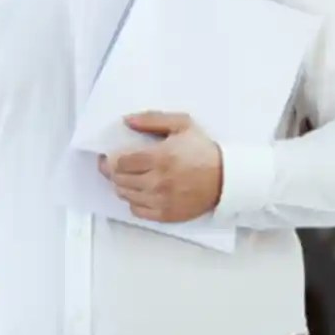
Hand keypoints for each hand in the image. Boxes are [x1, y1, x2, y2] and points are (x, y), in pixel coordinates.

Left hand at [98, 111, 222, 222]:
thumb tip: (127, 120)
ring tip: (126, 178)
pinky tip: (139, 193)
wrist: (226, 178)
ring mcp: (161, 200)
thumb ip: (152, 119)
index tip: (108, 156)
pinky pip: (137, 211)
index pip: (120, 163)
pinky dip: (133, 202)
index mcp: (160, 158)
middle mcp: (158, 181)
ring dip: (121, 186)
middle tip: (113, 167)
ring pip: (126, 196)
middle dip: (112, 172)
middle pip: (120, 180)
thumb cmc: (203, 150)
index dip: (110, 159)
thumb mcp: (181, 124)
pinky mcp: (166, 214)